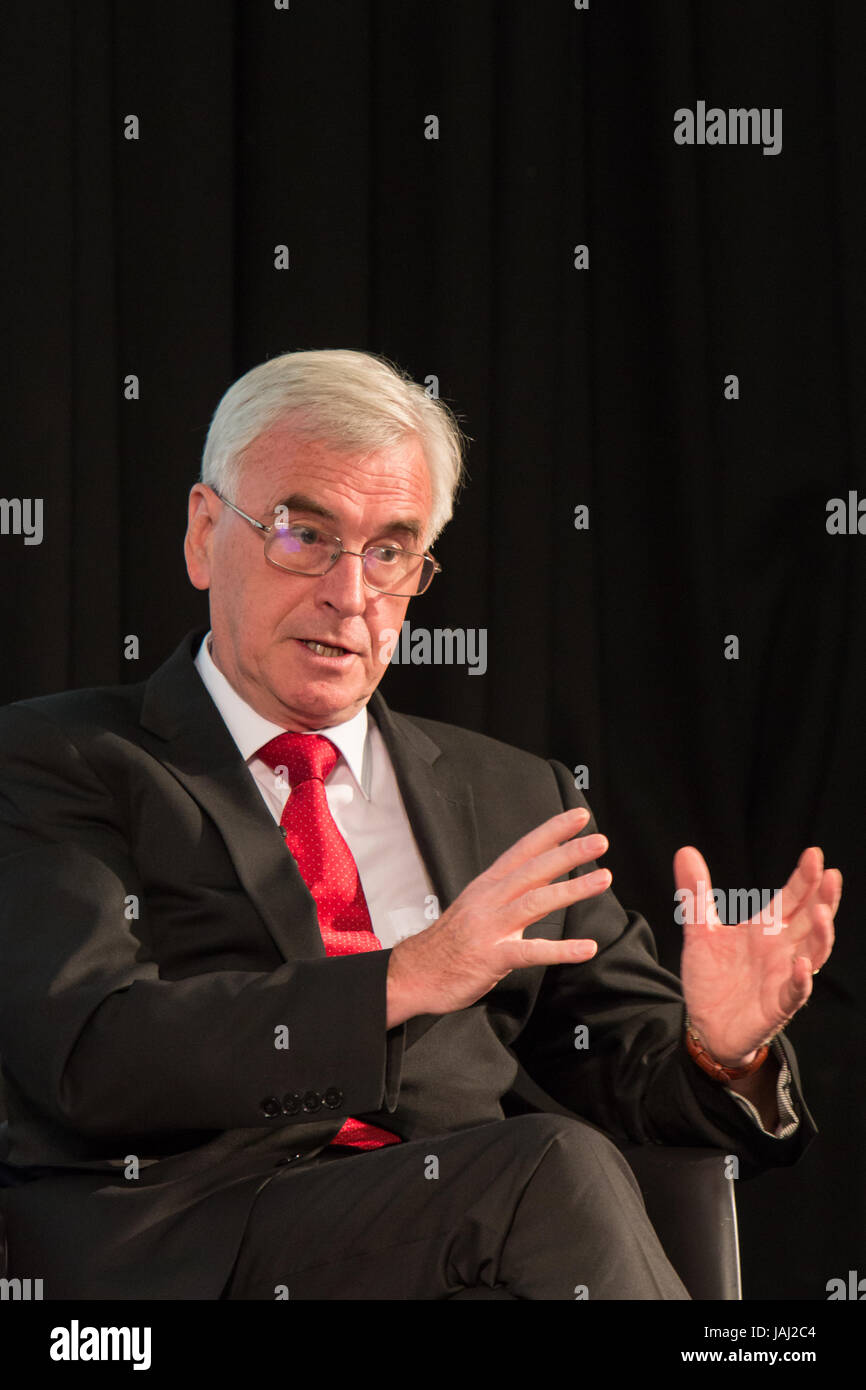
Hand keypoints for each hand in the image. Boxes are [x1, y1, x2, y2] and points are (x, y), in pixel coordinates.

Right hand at [386, 806, 607, 1026]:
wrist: (413, 975)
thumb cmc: (449, 944)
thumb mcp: (476, 908)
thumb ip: (508, 896)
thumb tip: (540, 886)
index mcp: (487, 886)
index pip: (523, 850)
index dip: (551, 831)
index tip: (579, 817)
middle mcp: (488, 900)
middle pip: (533, 869)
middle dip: (568, 852)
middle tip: (600, 840)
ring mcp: (489, 928)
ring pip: (535, 901)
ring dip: (572, 889)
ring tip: (603, 880)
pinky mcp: (491, 957)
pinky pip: (530, 952)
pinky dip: (561, 950)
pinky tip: (587, 948)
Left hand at [676, 845, 839, 1065]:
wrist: (704, 1025)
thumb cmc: (712, 977)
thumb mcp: (699, 931)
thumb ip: (695, 894)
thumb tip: (685, 851)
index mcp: (766, 929)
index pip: (792, 898)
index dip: (805, 878)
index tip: (815, 854)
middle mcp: (781, 949)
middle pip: (810, 920)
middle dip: (823, 899)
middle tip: (831, 874)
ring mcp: (783, 977)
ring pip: (812, 953)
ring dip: (820, 935)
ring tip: (822, 913)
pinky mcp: (777, 1006)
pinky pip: (795, 992)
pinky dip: (800, 979)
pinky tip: (801, 964)